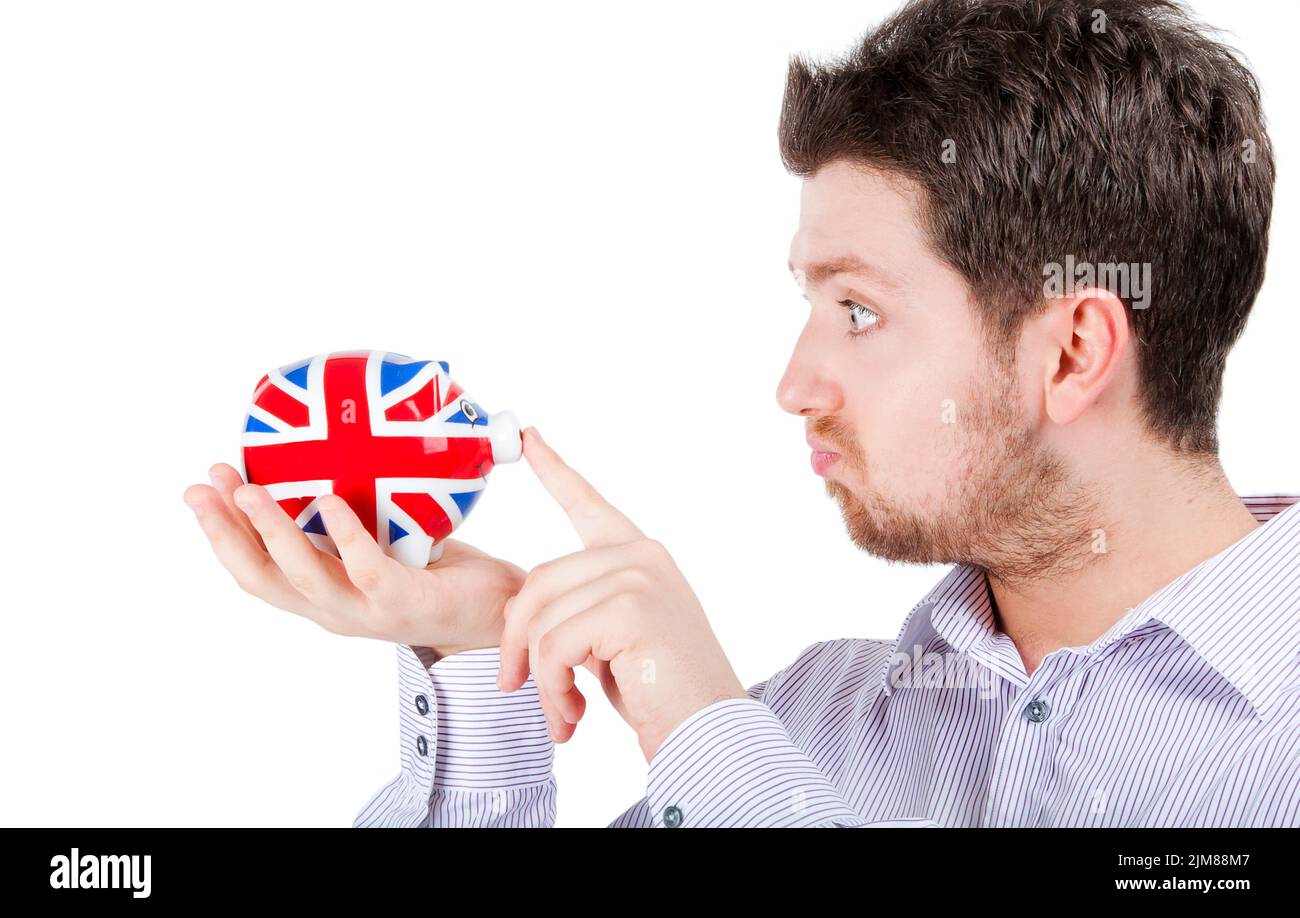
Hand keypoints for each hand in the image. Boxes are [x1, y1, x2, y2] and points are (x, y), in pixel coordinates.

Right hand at [182, 463, 525, 656]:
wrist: (499, 611)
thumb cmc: (437, 571)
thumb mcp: (381, 542)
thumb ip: (351, 518)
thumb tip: (326, 456)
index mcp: (322, 596)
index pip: (256, 569)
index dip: (222, 534)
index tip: (199, 491)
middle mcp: (334, 610)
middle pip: (261, 578)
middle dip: (225, 533)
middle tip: (201, 487)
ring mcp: (366, 612)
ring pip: (304, 576)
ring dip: (270, 532)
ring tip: (249, 490)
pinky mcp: (403, 603)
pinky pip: (365, 569)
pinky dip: (343, 535)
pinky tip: (329, 501)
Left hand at [497, 428, 747, 762]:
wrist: (710, 733)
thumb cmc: (664, 696)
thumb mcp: (613, 640)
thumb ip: (580, 609)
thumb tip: (521, 618)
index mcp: (640, 555)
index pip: (586, 503)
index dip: (553, 469)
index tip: (527, 436)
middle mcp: (641, 555)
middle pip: (539, 582)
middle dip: (516, 641)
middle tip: (515, 687)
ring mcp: (637, 576)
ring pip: (542, 620)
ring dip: (540, 678)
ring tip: (563, 714)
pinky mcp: (629, 609)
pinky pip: (554, 646)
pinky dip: (553, 688)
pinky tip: (576, 714)